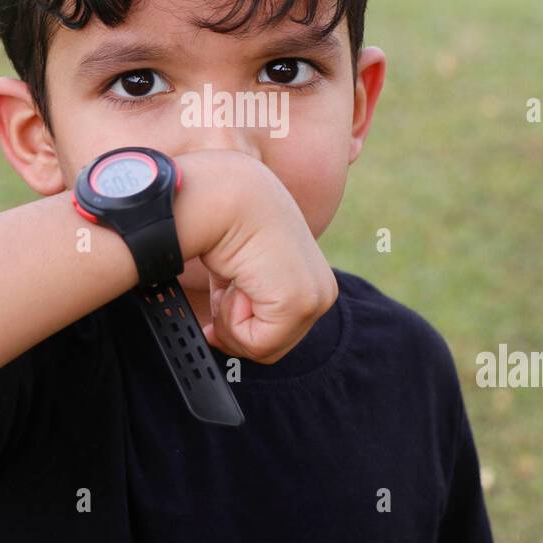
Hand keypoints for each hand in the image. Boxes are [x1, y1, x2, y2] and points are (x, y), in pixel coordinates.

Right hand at [185, 151, 338, 363]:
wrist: (225, 195)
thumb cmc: (226, 222)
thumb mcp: (242, 267)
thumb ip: (245, 298)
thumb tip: (220, 333)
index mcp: (312, 280)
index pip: (277, 331)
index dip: (242, 324)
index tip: (224, 296)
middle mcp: (322, 290)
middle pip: (271, 345)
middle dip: (236, 324)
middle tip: (228, 282)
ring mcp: (315, 299)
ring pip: (261, 347)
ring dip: (231, 319)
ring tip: (233, 277)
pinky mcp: (299, 304)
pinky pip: (254, 343)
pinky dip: (231, 318)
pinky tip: (235, 280)